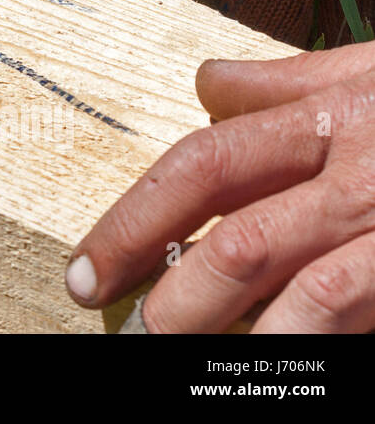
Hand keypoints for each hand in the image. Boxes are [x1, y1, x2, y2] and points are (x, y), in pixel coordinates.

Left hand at [65, 42, 374, 331]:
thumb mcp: (369, 76)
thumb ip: (288, 85)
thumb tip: (209, 84)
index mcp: (325, 122)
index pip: (201, 167)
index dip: (132, 222)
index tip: (85, 268)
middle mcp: (356, 179)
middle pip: (237, 246)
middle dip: (175, 298)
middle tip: (138, 329)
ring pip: (300, 299)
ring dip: (236, 333)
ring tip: (190, 357)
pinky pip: (349, 322)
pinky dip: (304, 344)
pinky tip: (274, 354)